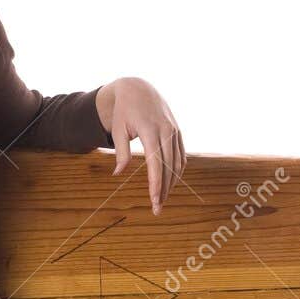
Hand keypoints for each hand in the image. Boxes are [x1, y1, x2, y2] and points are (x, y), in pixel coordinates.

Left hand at [99, 77, 185, 214]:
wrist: (139, 89)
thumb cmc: (124, 111)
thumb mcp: (118, 130)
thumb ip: (120, 152)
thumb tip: (118, 173)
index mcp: (150, 130)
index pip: (156, 164)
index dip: (156, 184)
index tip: (154, 201)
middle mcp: (166, 131)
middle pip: (168, 167)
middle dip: (164, 190)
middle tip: (157, 209)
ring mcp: (174, 131)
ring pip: (178, 163)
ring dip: (172, 183)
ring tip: (163, 199)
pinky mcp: (178, 131)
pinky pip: (181, 155)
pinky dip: (178, 170)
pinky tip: (171, 182)